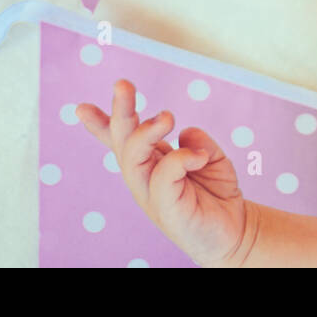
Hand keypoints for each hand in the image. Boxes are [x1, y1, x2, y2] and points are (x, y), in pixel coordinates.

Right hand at [76, 80, 247, 266]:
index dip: (101, 124)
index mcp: (150, 162)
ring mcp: (151, 194)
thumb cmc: (217, 193)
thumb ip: (195, 140)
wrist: (234, 232)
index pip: (121, 140)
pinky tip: (200, 157)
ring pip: (132, 157)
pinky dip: (182, 157)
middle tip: (123, 84)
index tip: (81, 108)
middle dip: (120, 111)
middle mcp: (144, 177)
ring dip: (145, 131)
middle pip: (122, 140)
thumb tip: (182, 132)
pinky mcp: (166, 209)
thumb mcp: (209, 155)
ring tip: (168, 116)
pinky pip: (164, 175)